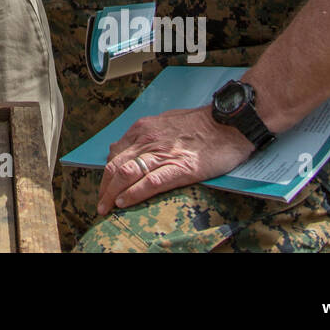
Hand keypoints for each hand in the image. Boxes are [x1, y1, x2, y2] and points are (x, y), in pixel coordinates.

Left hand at [96, 106, 253, 215]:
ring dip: (112, 193)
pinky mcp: (181, 167)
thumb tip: (130, 147)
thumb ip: (147, 134)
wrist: (230, 122)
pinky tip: (125, 202)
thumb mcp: (165, 121)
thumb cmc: (201, 123)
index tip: (104, 187)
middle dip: (104, 187)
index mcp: (143, 129)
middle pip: (116, 165)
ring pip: (127, 173)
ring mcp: (163, 153)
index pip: (115, 154)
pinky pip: (151, 182)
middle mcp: (148, 139)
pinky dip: (134, 193)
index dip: (106, 173)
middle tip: (100, 204)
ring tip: (107, 208)